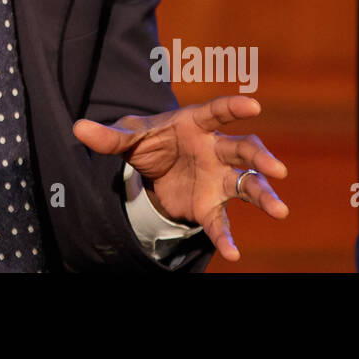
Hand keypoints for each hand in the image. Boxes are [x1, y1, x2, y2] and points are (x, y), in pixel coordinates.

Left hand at [72, 95, 287, 261]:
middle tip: (277, 168)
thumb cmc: (148, 142)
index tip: (253, 105)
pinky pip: (221, 221)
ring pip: (247, 184)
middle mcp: (215, 149)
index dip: (234, 107)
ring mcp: (218, 178)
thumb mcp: (128, 137)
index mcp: (196, 124)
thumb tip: (78, 128)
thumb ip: (108, 135)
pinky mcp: (211, 205)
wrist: (151, 170)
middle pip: (243, 148)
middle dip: (261, 156)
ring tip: (280, 210)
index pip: (218, 112)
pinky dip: (226, 236)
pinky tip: (232, 254)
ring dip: (264, 195)